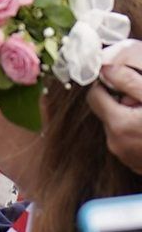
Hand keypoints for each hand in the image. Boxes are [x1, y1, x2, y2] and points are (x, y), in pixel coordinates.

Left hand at [88, 39, 141, 173]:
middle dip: (120, 101)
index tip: (119, 80)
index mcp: (119, 124)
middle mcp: (116, 142)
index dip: (105, 84)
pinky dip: (134, 131)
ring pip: (116, 125)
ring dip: (128, 116)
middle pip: (105, 111)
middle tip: (141, 99)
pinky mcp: (132, 162)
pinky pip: (125, 140)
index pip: (94, 96)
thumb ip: (130, 81)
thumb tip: (106, 70)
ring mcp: (124, 154)